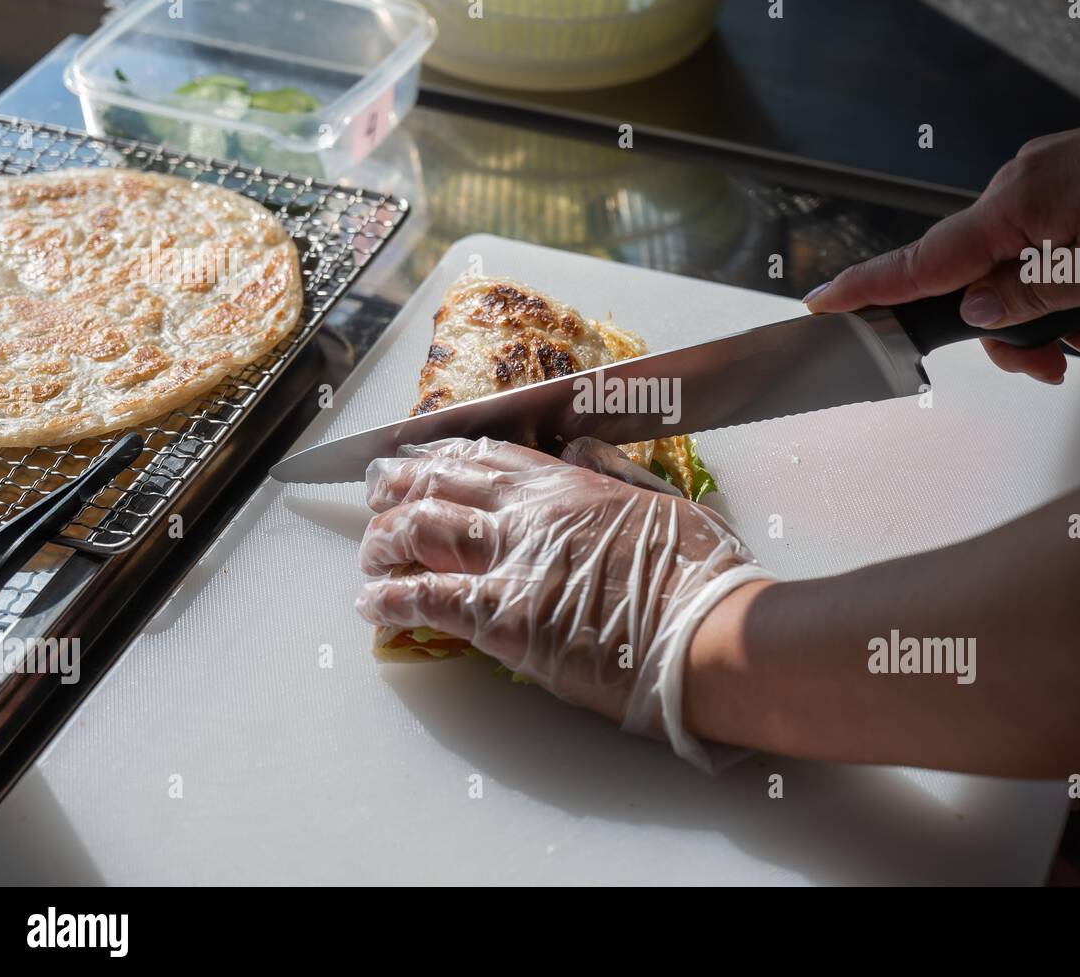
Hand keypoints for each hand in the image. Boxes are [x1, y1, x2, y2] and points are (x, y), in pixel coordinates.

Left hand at [355, 437, 772, 770]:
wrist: (710, 631)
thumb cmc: (701, 576)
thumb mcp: (664, 504)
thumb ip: (614, 471)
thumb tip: (580, 447)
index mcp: (568, 484)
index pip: (484, 456)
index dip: (438, 456)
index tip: (416, 460)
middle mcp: (529, 512)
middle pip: (438, 484)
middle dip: (395, 487)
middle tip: (375, 497)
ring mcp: (512, 562)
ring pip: (418, 531)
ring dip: (382, 540)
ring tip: (369, 553)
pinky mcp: (503, 619)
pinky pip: (425, 599)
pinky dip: (387, 599)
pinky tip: (370, 605)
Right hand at [805, 66, 1079, 380]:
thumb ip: (1027, 297)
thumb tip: (974, 312)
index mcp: (1015, 207)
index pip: (922, 260)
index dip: (868, 288)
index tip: (821, 305)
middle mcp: (1025, 194)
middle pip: (986, 287)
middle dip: (1030, 334)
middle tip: (1070, 359)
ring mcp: (1057, 192)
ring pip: (1036, 281)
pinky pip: (1070, 259)